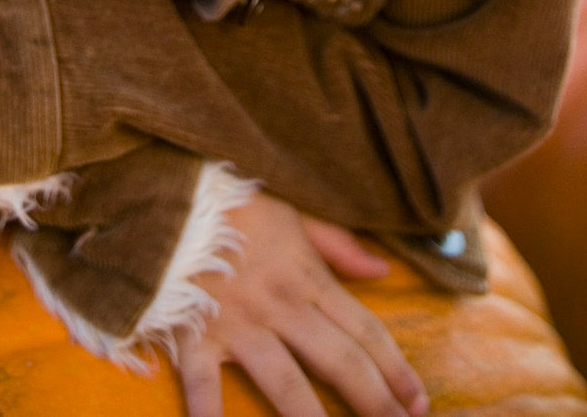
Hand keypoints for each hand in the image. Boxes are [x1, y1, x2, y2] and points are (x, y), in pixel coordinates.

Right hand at [175, 192, 427, 416]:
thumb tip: (381, 268)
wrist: (168, 191)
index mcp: (305, 275)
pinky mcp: (195, 336)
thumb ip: (337, 244)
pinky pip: (205, 385)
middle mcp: (279, 304)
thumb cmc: (231, 205)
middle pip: (340, 361)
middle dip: (376, 401)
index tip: (418, 401)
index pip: (363, 329)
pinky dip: (211, 415)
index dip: (395, 368)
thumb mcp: (291, 213)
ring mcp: (237, 324)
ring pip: (286, 383)